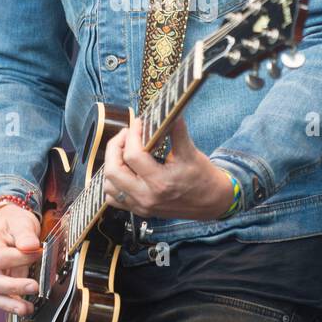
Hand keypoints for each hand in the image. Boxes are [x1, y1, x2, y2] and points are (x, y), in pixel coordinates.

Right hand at [0, 205, 43, 315]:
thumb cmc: (13, 223)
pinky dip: (13, 305)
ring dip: (11, 304)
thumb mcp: (21, 221)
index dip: (19, 258)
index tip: (37, 253)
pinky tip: (26, 308)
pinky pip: (2, 297)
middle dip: (15, 287)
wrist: (9, 224)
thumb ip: (25, 234)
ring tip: (28, 308)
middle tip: (35, 286)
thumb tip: (30, 246)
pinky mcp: (0, 282)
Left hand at [103, 113, 235, 221]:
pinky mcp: (139, 210)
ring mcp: (141, 205)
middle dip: (115, 147)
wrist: (212, 202)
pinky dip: (113, 183)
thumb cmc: (203, 178)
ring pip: (109, 186)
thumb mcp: (191, 153)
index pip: (133, 155)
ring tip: (123, 152)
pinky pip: (113, 199)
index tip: (138, 123)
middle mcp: (147, 196)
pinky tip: (124, 170)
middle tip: (126, 135)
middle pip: (113, 171)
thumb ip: (177, 131)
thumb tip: (170, 111)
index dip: (132, 134)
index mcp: (160, 182)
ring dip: (111, 165)